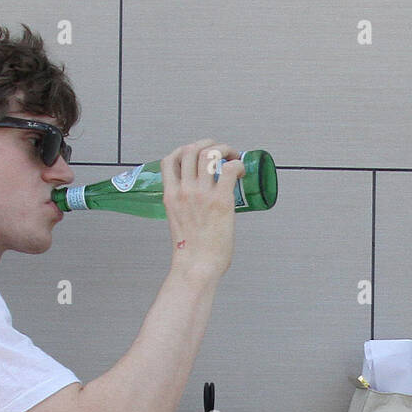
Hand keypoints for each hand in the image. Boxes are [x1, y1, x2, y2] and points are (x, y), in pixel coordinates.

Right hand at [161, 139, 243, 281]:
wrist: (197, 267)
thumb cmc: (191, 253)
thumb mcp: (178, 222)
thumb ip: (184, 207)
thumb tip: (200, 204)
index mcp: (171, 196)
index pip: (170, 160)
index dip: (184, 150)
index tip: (196, 155)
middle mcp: (184, 190)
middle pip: (190, 150)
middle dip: (207, 144)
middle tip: (220, 151)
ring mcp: (202, 194)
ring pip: (210, 154)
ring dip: (225, 149)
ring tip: (233, 157)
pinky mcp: (221, 201)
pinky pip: (229, 169)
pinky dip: (237, 164)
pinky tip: (241, 171)